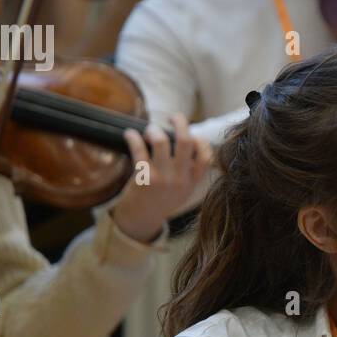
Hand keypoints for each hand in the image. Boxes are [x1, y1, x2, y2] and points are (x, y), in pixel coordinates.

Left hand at [110, 113, 211, 241]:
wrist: (142, 219)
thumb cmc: (162, 200)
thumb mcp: (184, 190)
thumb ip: (189, 171)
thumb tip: (188, 140)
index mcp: (192, 181)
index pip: (206, 156)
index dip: (201, 140)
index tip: (192, 134)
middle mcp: (180, 179)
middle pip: (186, 141)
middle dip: (180, 122)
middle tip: (173, 117)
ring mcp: (162, 178)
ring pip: (161, 142)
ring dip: (154, 130)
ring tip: (149, 130)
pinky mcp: (144, 178)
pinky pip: (138, 150)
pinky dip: (132, 137)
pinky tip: (129, 134)